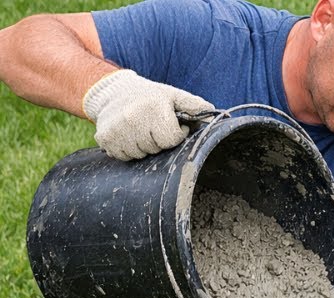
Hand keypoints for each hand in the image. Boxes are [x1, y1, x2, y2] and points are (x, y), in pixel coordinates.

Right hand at [82, 69, 213, 160]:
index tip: (170, 124)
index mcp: (153, 109)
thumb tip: (215, 116)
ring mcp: (116, 129)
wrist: (112, 91)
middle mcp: (132, 119)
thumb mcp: (173, 96)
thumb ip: (195, 106)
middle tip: (152, 126)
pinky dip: (128, 150)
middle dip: (158, 141)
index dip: (175, 134)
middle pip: (156, 149)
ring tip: (139, 129)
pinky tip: (127, 135)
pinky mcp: (104, 138)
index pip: (171, 139)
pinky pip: (123, 156)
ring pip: (140, 155)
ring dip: (143, 147)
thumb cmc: (149, 96)